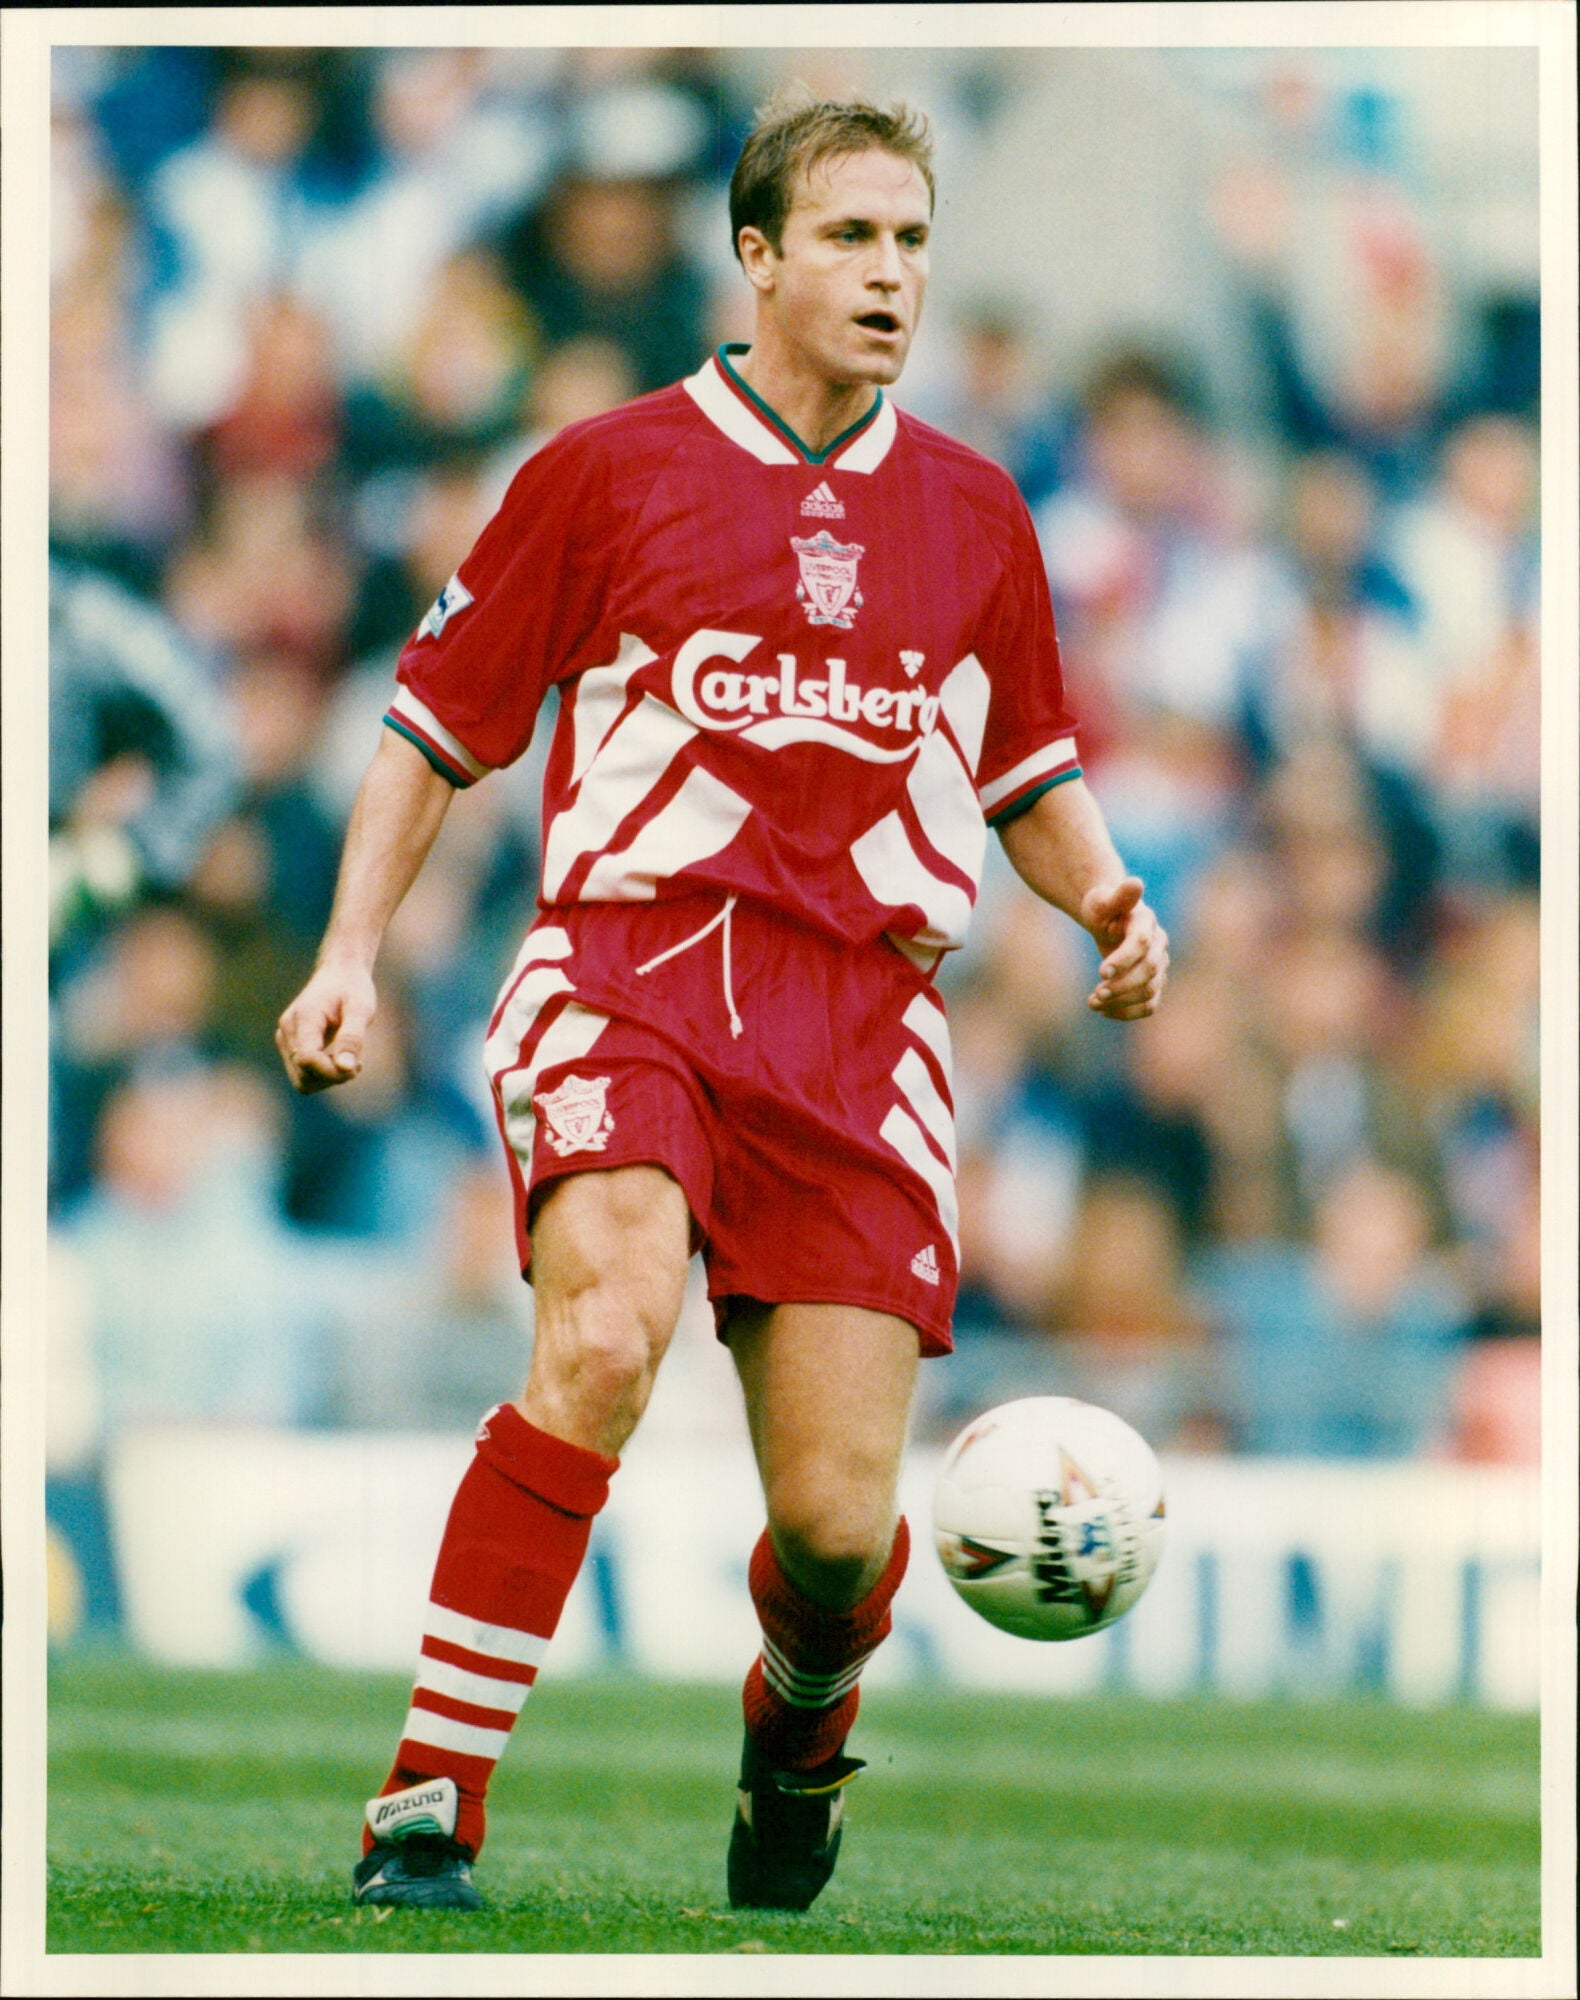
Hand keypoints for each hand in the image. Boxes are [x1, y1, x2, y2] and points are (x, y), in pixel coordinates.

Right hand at [275, 959, 376, 1093]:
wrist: (339, 974)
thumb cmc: (352, 989)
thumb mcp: (361, 1009)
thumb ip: (352, 1038)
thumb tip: (345, 1069)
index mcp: (304, 1018)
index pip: (307, 1059)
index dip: (332, 1071)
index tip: (358, 1065)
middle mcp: (287, 1030)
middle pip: (303, 1077)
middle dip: (332, 1077)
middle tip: (358, 1063)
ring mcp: (285, 1039)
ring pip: (302, 1080)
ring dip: (329, 1077)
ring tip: (351, 1059)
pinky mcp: (289, 1046)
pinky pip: (303, 1074)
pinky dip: (324, 1074)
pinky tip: (341, 1058)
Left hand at [1079, 876, 1168, 1019]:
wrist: (1109, 920)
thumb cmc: (1103, 909)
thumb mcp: (1102, 900)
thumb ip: (1118, 896)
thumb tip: (1135, 883)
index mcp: (1146, 923)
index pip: (1142, 943)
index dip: (1123, 959)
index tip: (1100, 972)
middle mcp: (1158, 945)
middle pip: (1149, 970)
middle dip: (1122, 985)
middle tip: (1094, 995)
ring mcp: (1159, 965)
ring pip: (1150, 991)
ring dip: (1121, 1002)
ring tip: (1092, 1003)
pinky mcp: (1154, 983)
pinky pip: (1149, 1005)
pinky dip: (1127, 1013)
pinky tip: (1104, 1011)